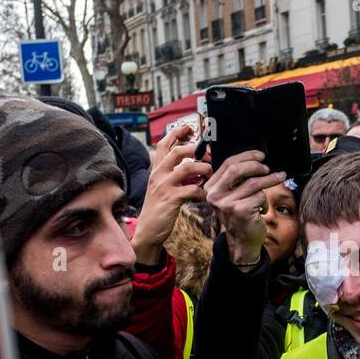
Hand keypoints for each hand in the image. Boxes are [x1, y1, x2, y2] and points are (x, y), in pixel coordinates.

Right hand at [132, 123, 210, 265]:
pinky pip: (192, 190)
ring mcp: (163, 186)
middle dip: (196, 150)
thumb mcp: (165, 188)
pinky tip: (206, 196)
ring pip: (187, 168)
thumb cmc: (160, 209)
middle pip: (177, 152)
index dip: (176, 133)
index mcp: (156, 170)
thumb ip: (178, 176)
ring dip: (204, 170)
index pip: (164, 145)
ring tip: (211, 176)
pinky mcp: (170, 199)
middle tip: (209, 156)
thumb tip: (197, 166)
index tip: (188, 127)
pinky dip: (203, 192)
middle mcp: (158, 175)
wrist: (148, 231)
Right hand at [204, 150, 285, 269]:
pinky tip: (261, 209)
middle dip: (256, 165)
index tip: (260, 155)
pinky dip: (264, 201)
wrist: (242, 242)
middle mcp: (215, 195)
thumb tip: (255, 160)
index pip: (227, 164)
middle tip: (268, 168)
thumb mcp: (231, 196)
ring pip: (253, 183)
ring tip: (280, 177)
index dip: (246, 156)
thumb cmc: (240, 217)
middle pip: (237, 169)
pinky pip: (259, 196)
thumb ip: (236, 180)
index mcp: (211, 188)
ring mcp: (226, 203)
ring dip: (270, 180)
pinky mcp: (240, 211)